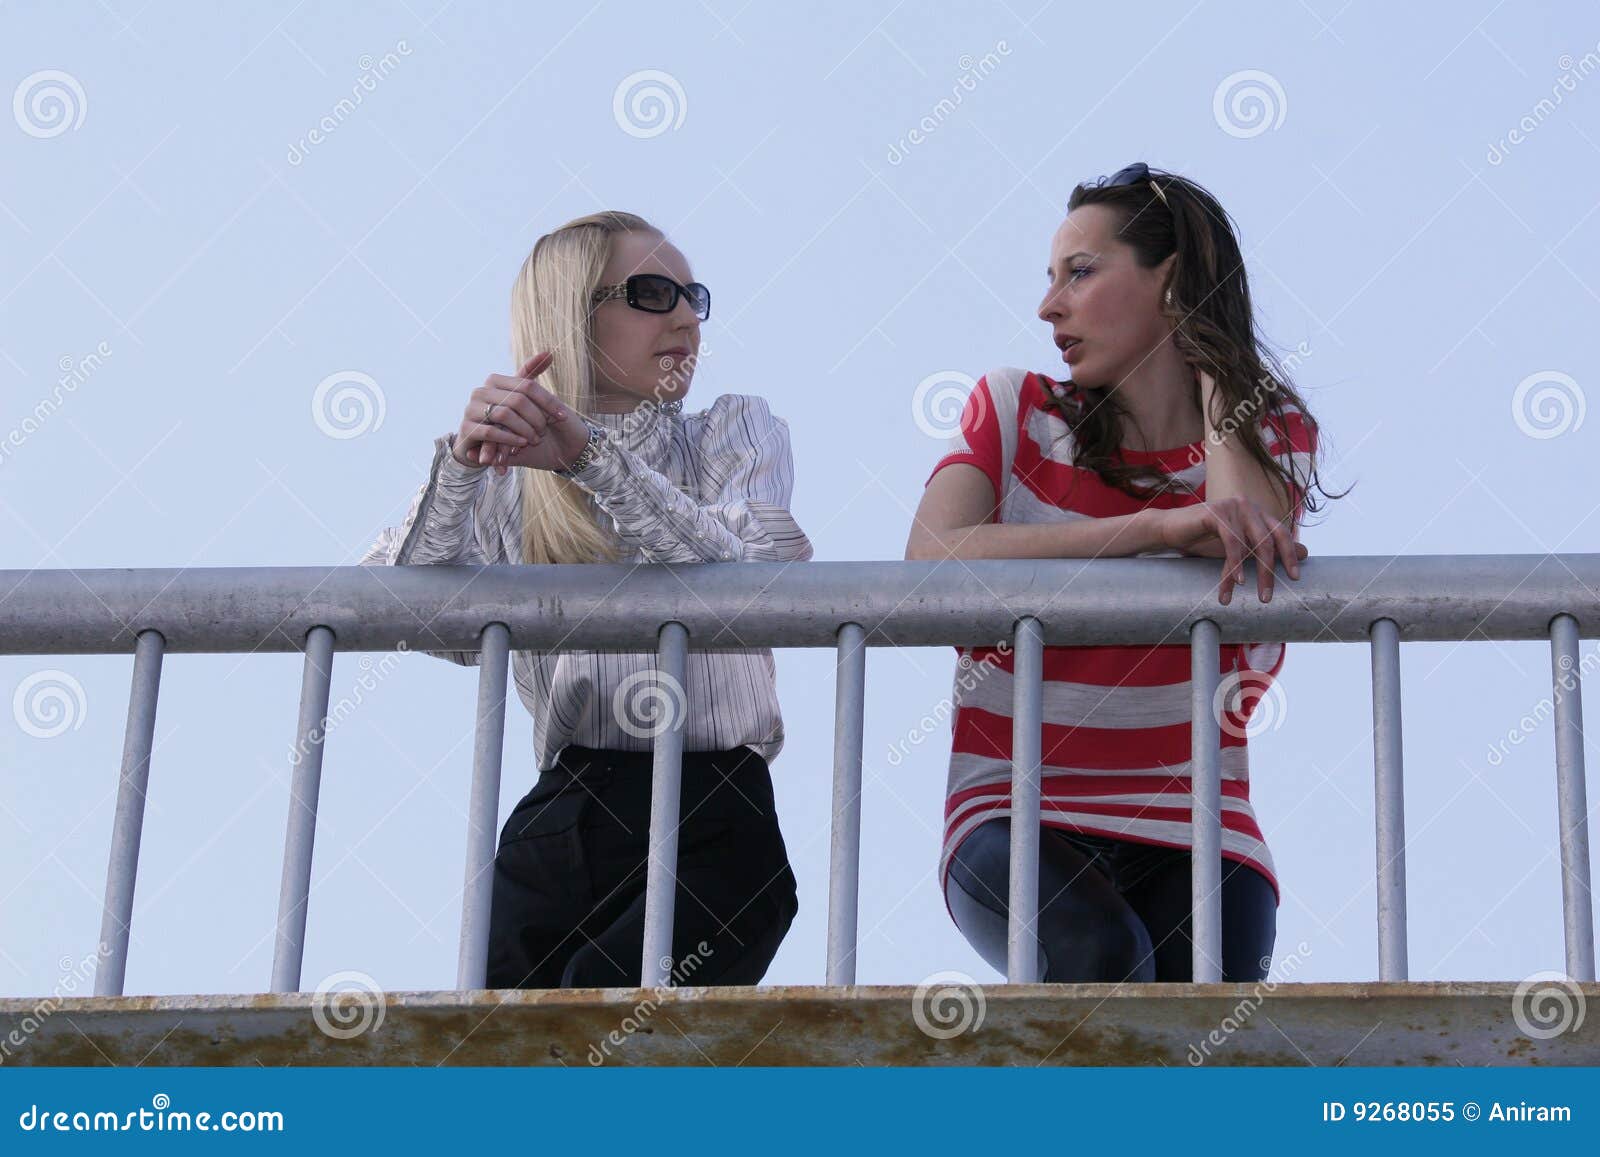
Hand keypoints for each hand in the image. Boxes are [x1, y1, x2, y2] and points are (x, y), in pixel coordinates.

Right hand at [451, 353, 590, 474]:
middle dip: (536, 418)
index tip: (563, 416)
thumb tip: (550, 352)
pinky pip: (491, 432)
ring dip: (524, 429)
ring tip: (535, 439)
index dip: (548, 401)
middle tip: (545, 432)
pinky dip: (509, 439)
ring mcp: (471, 409)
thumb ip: (530, 373)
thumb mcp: (517, 395)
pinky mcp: (466, 429)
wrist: (477, 443)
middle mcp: (480, 391)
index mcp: (494, 380)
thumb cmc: (502, 417)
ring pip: (504, 415)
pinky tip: (521, 444)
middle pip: (518, 400)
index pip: (528, 385)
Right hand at [1158, 498, 1301, 604]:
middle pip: (1269, 540)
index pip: (1281, 533)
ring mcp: (1232, 506)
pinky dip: (1236, 564)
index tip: (1294, 578)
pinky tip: (1237, 581)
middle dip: (1270, 571)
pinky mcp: (1216, 512)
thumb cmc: (1203, 539)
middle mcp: (1248, 506)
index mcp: (1256, 513)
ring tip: (1254, 594)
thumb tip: (1304, 553)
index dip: (1289, 555)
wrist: (1170, 530)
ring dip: (1254, 573)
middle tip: (1267, 596)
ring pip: (1251, 544)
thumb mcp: (1239, 548)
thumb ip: (1264, 549)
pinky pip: (1232, 542)